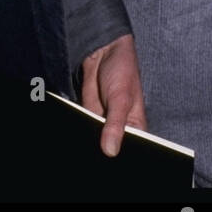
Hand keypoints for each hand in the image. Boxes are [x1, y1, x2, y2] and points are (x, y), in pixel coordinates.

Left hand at [80, 33, 146, 156]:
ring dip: (88, 140)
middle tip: (94, 146)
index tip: (108, 158)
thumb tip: (110, 151)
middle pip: (110, 148)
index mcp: (135, 129)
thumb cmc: (122, 71)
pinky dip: (80, 130)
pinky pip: (83, 128)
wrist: (102, 52)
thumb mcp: (121, 98)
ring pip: (95, 140)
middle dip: (102, 150)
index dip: (119, 156)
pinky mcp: (88, 116)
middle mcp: (120, 129)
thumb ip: (115, 124)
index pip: (129, 151)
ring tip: (85, 135)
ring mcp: (103, 124)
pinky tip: (76, 131)